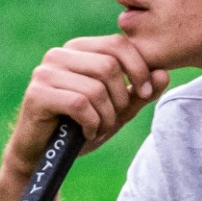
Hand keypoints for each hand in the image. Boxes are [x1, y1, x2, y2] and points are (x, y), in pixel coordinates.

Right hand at [3, 35, 168, 179]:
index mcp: (79, 49)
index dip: (139, 68)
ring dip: (106, 117)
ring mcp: (45, 72)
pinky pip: (80, 104)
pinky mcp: (37, 93)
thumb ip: (140, 93)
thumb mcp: (117, 111)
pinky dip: (91, 124)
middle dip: (120, 99)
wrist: (43, 157)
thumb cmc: (79, 129)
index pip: (118, 43)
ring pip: (96, 88)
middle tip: (113, 121)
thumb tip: (164, 73)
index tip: (144, 94)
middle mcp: (59, 54)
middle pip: (109, 66)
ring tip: (98, 130)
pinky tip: (86, 133)